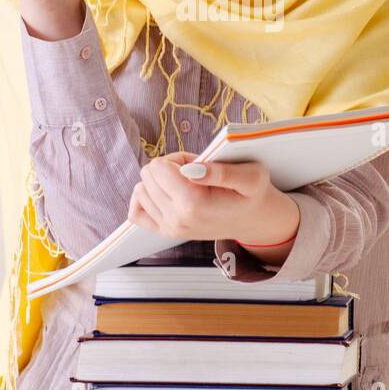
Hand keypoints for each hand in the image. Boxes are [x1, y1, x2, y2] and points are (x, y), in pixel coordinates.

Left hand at [126, 151, 300, 247]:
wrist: (253, 220)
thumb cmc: (252, 194)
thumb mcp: (251, 176)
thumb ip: (223, 171)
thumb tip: (189, 169)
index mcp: (194, 203)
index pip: (159, 167)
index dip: (178, 158)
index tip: (197, 164)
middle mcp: (178, 219)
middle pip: (149, 175)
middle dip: (169, 167)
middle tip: (194, 173)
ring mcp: (170, 227)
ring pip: (141, 189)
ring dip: (161, 181)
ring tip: (186, 184)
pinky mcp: (166, 231)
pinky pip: (136, 212)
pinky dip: (145, 198)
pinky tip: (163, 193)